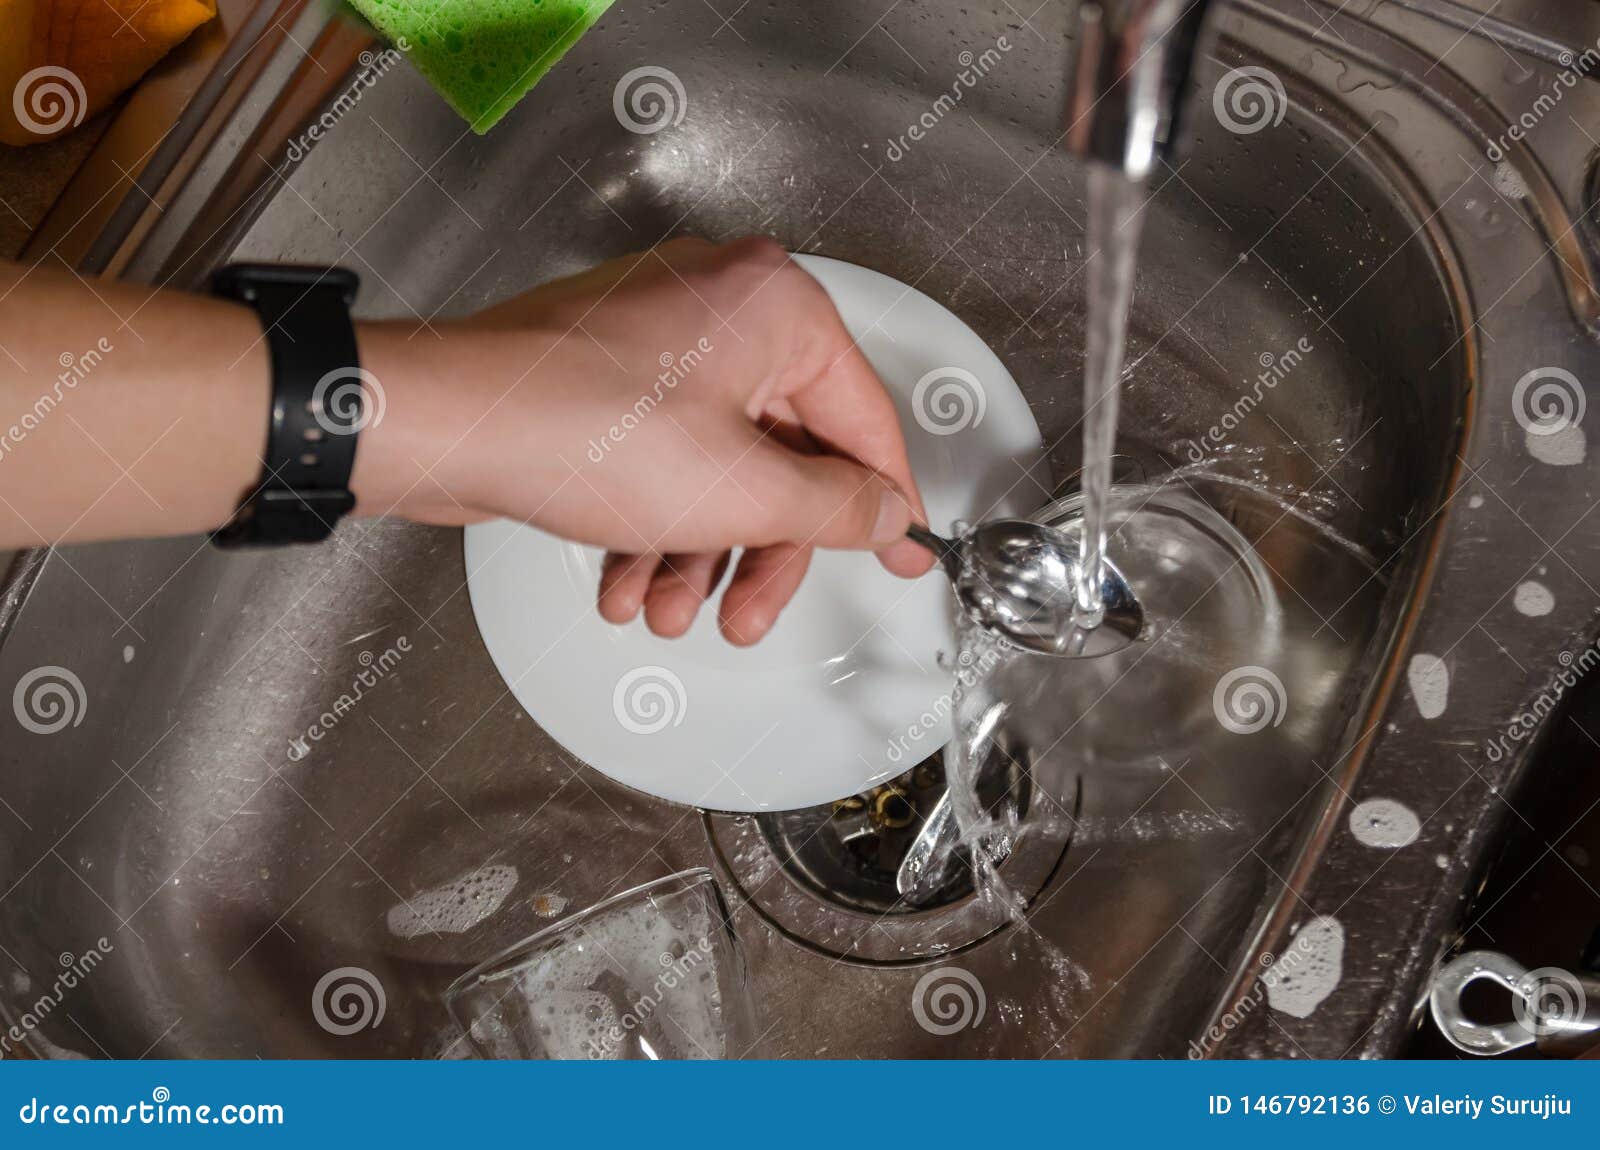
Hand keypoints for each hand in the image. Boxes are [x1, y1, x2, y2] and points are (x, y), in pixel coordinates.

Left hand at [356, 236, 934, 644]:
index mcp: (775, 308)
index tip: (903, 546)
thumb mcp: (740, 491)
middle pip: (785, 451)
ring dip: (700, 552)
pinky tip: (628, 580)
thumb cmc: (573, 426)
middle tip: (751, 611)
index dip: (884, 500)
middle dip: (762, 550)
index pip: (863, 418)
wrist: (445, 423)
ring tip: (669, 610)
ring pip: (720, 464)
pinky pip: (666, 457)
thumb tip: (883, 513)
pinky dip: (657, 523)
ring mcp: (662, 337)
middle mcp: (723, 307)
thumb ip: (833, 507)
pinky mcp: (611, 372)